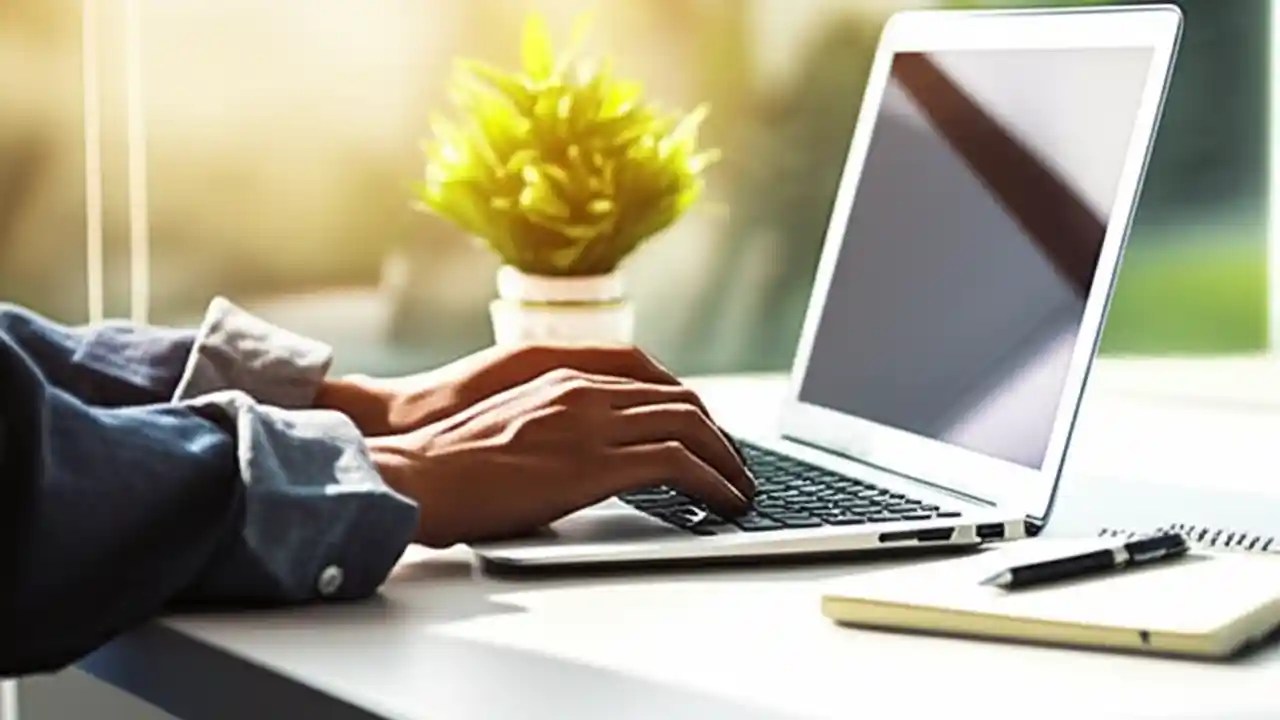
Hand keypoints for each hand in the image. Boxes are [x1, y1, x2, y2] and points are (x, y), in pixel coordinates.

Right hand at [366, 367, 755, 547]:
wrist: (416, 475)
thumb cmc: (447, 464)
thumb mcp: (509, 426)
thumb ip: (551, 427)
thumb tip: (575, 459)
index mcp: (564, 378)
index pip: (650, 381)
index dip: (689, 409)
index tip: (706, 435)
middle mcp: (585, 391)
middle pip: (680, 400)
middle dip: (719, 434)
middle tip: (736, 465)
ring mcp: (591, 423)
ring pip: (690, 426)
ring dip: (727, 459)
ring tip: (742, 489)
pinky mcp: (594, 463)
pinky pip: (678, 464)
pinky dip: (714, 482)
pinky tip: (725, 502)